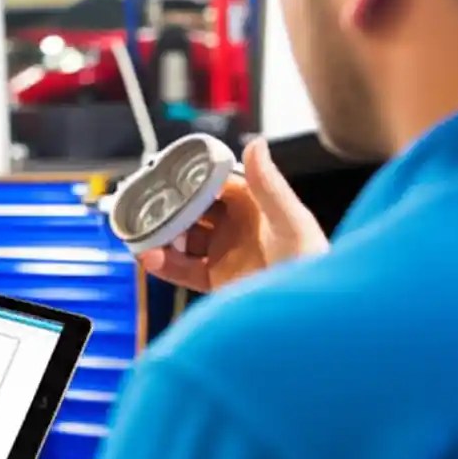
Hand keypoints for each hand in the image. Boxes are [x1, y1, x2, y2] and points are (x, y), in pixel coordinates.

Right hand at [139, 138, 328, 292]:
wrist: (308, 314)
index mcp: (255, 206)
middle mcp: (236, 228)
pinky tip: (150, 258)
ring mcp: (224, 254)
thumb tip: (255, 144)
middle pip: (193, 211)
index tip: (168, 174)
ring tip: (144, 234)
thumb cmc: (312, 265)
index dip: (192, 179)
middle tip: (148, 205)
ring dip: (161, 237)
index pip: (215, 184)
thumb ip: (269, 185)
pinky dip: (163, 265)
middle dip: (169, 208)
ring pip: (182, 240)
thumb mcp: (291, 221)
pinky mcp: (216, 281)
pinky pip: (182, 270)